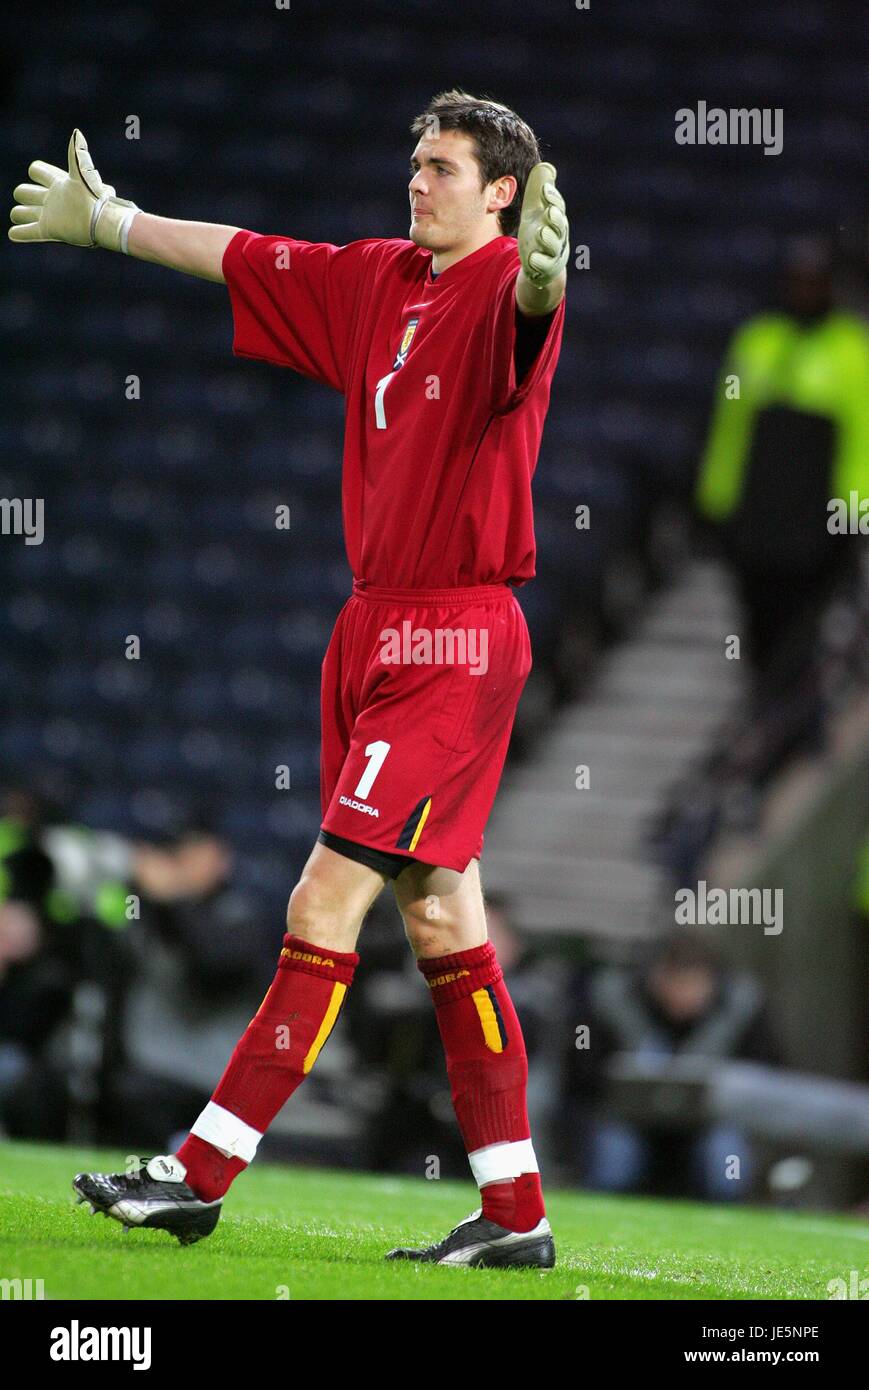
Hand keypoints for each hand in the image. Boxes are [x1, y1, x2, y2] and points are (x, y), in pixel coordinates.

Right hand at [9, 129, 138, 250]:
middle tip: (30, 198)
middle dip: (23, 194)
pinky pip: (30, 232)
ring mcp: (49, 216)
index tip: (38, 173)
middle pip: (26, 193)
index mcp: (58, 183)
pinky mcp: (49, 231)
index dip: (35, 171)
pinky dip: (20, 233)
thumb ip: (77, 155)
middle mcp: (52, 199)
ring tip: (19, 216)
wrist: (103, 223)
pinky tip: (12, 234)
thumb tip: (76, 133)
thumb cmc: (95, 197)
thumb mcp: (83, 174)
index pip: (37, 171)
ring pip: (24, 213)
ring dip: (20, 214)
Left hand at [517, 162, 568, 288]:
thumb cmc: (540, 231)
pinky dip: (538, 262)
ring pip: (553, 246)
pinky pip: (543, 266)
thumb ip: (541, 189)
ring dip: (548, 239)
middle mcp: (557, 235)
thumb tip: (546, 166)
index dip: (551, 198)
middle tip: (549, 211)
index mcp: (556, 218)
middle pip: (559, 225)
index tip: (543, 190)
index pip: (557, 206)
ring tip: (541, 233)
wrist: (542, 263)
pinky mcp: (544, 268)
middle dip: (555, 218)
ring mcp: (551, 252)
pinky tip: (532, 259)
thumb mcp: (537, 210)